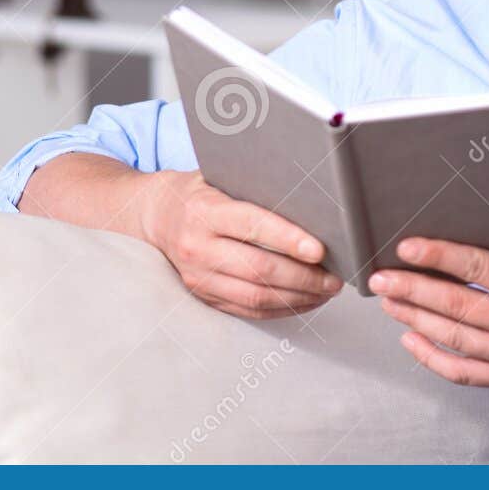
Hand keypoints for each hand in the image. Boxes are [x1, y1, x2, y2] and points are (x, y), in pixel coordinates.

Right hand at [141, 171, 341, 319]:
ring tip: (327, 290)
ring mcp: (199, 277)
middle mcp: (198, 247)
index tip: (320, 249)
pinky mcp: (203, 296)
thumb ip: (255, 189)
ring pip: (256, 297)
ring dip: (298, 298)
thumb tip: (309, 199)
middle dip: (304, 277)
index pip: (252, 226)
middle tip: (335, 276)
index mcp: (205, 211)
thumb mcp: (219, 178)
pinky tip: (305, 300)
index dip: (288, 239)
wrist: (153, 217)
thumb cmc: (197, 193)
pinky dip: (282, 309)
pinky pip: (248, 311)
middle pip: (259, 269)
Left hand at [369, 238, 488, 387]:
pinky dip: (433, 357)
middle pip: (455, 306)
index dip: (437, 256)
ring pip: (453, 339)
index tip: (406, 246)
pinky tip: (411, 339)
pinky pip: (465, 372)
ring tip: (389, 301)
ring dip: (415, 318)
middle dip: (411, 289)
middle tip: (380, 277)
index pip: (476, 269)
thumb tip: (469, 235)